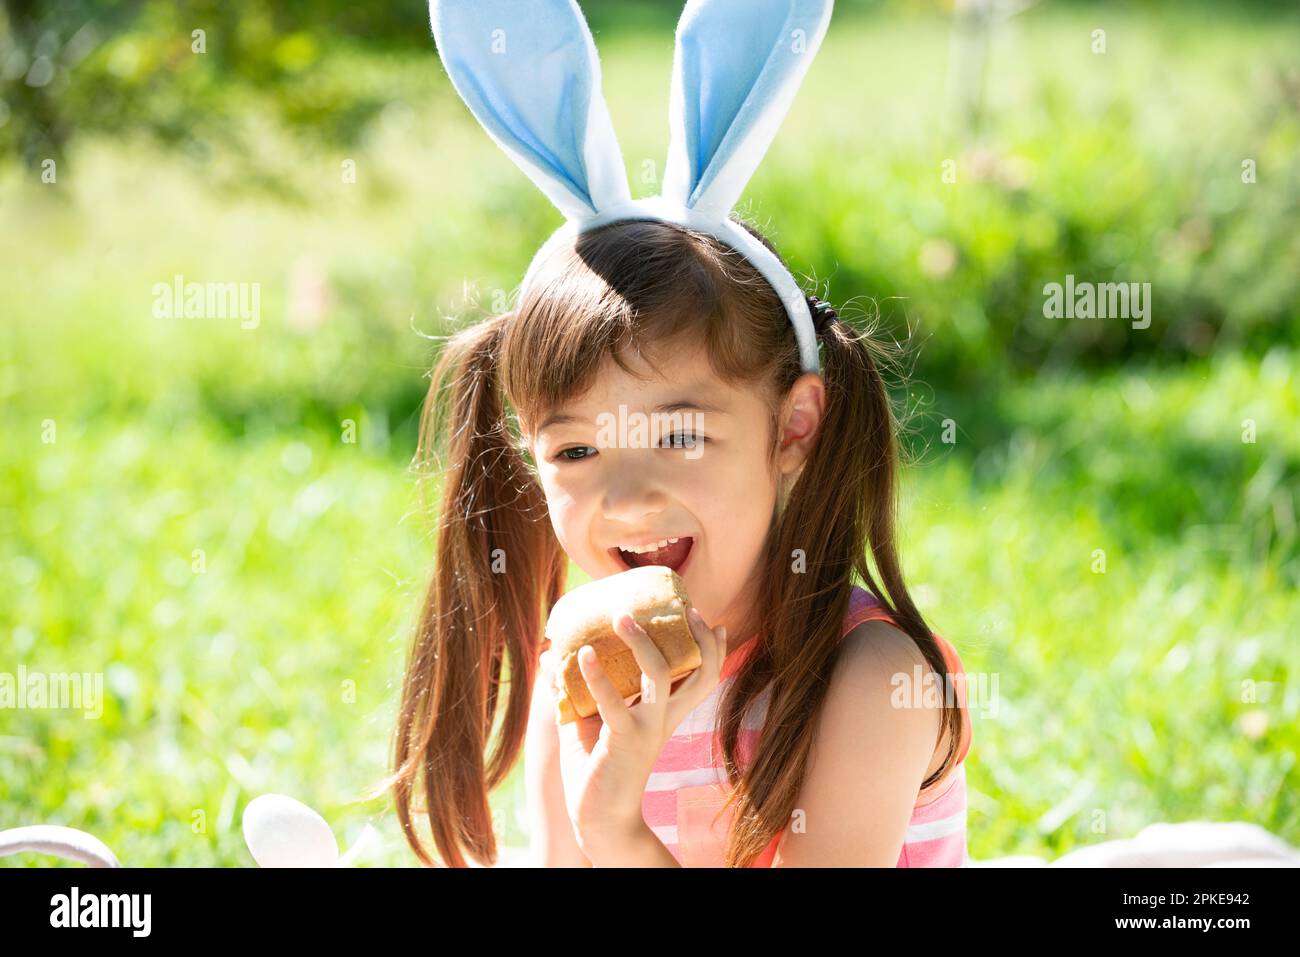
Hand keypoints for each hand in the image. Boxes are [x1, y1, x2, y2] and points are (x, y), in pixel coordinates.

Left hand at [553, 606, 725, 857]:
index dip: (714, 650)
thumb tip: (550, 656)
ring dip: (641, 642)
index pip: (702, 678)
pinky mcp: (623, 739)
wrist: (598, 820)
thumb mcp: (588, 721)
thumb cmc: (596, 770)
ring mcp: (647, 728)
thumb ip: (575, 689)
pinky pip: (613, 702)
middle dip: (700, 639)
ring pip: (660, 675)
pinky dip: (597, 676)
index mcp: (664, 714)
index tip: (713, 622)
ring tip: (621, 617)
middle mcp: (664, 718)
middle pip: (703, 674)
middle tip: (688, 609)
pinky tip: (581, 656)